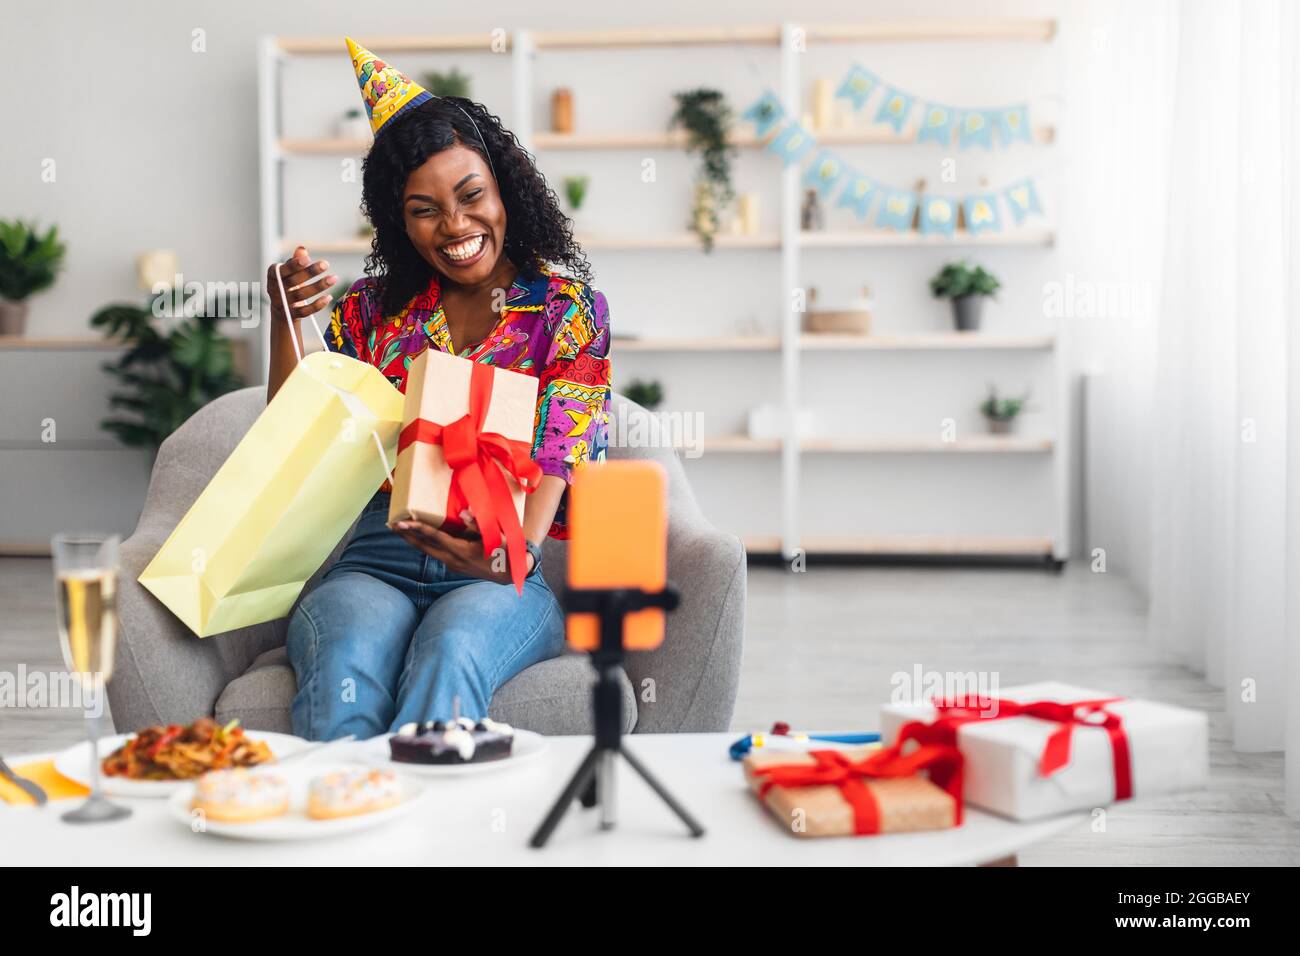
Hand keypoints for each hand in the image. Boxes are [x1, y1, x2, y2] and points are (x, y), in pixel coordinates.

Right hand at [266, 246, 336, 324]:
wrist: (282, 311)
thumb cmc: (288, 286)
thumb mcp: (290, 273)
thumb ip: (295, 261)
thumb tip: (302, 249)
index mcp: (272, 275)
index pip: (282, 270)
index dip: (294, 265)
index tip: (308, 258)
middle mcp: (274, 290)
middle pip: (293, 281)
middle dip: (310, 272)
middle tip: (326, 264)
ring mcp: (282, 304)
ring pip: (300, 295)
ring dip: (319, 286)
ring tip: (334, 278)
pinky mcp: (291, 316)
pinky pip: (305, 311)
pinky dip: (318, 304)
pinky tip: (329, 296)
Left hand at [393, 510, 534, 584]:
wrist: (511, 573)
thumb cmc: (504, 550)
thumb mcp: (495, 535)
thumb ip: (479, 523)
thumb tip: (464, 512)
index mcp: (461, 550)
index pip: (434, 537)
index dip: (417, 528)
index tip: (401, 522)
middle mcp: (453, 559)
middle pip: (424, 546)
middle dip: (407, 535)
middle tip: (391, 525)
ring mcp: (453, 564)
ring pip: (428, 551)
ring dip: (414, 540)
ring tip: (400, 530)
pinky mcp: (455, 565)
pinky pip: (435, 553)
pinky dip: (425, 544)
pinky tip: (420, 538)